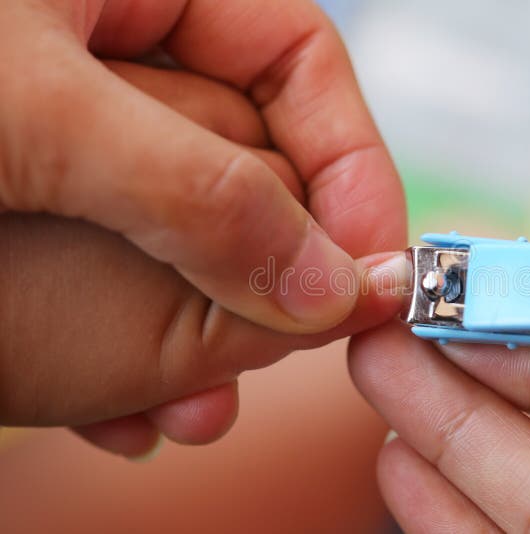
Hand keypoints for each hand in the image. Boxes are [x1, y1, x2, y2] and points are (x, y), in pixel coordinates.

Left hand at [1, 1, 405, 456]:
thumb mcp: (36, 116)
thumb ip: (196, 196)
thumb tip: (332, 287)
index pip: (297, 58)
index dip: (352, 159)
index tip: (373, 262)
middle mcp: (121, 66)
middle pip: (256, 164)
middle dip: (278, 270)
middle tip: (290, 347)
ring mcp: (80, 146)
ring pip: (191, 241)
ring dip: (204, 335)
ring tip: (198, 406)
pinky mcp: (41, 216)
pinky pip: (116, 283)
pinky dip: (123, 357)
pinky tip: (123, 414)